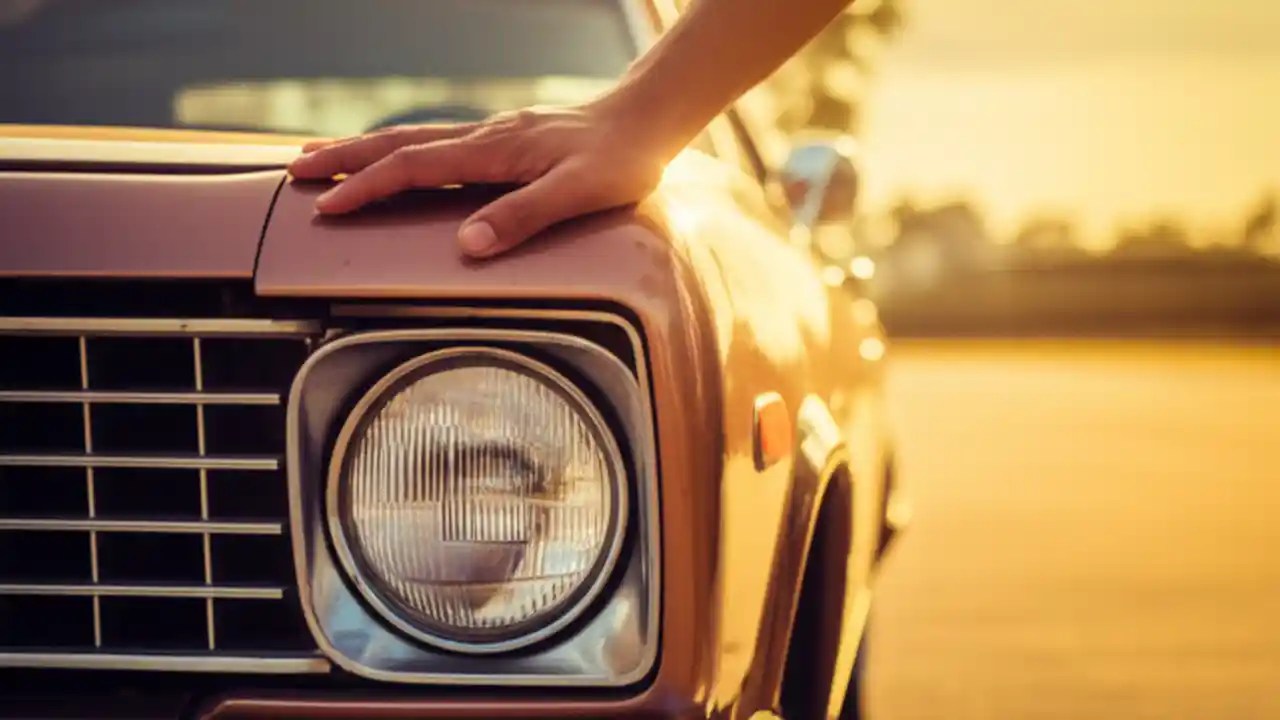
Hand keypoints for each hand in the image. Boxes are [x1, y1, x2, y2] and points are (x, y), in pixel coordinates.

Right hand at [288, 103, 671, 257]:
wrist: (646, 119)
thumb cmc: (621, 160)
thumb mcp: (578, 194)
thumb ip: (523, 217)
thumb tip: (467, 245)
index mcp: (494, 150)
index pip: (414, 167)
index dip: (369, 188)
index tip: (328, 207)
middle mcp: (484, 136)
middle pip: (398, 144)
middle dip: (345, 159)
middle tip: (295, 174)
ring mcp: (492, 135)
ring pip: (413, 139)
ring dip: (364, 150)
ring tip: (322, 158)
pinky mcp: (503, 140)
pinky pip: (436, 142)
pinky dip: (400, 150)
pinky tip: (393, 157)